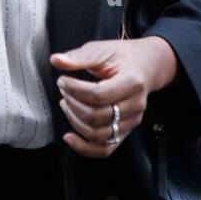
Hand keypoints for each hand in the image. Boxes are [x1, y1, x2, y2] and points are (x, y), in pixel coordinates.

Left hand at [49, 37, 177, 157]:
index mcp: (132, 82)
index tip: (62, 80)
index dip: (75, 90)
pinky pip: (105, 149)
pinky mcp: (125, 132)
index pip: (99, 95)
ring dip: (75, 121)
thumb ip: (79, 57)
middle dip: (73, 104)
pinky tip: (68, 137)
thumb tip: (55, 60)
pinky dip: (84, 148)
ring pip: (98, 135)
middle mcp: (135, 105)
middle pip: (97, 117)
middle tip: (64, 90)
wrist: (145, 66)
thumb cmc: (121, 57)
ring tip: (66, 104)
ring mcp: (132, 122)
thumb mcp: (102, 50)